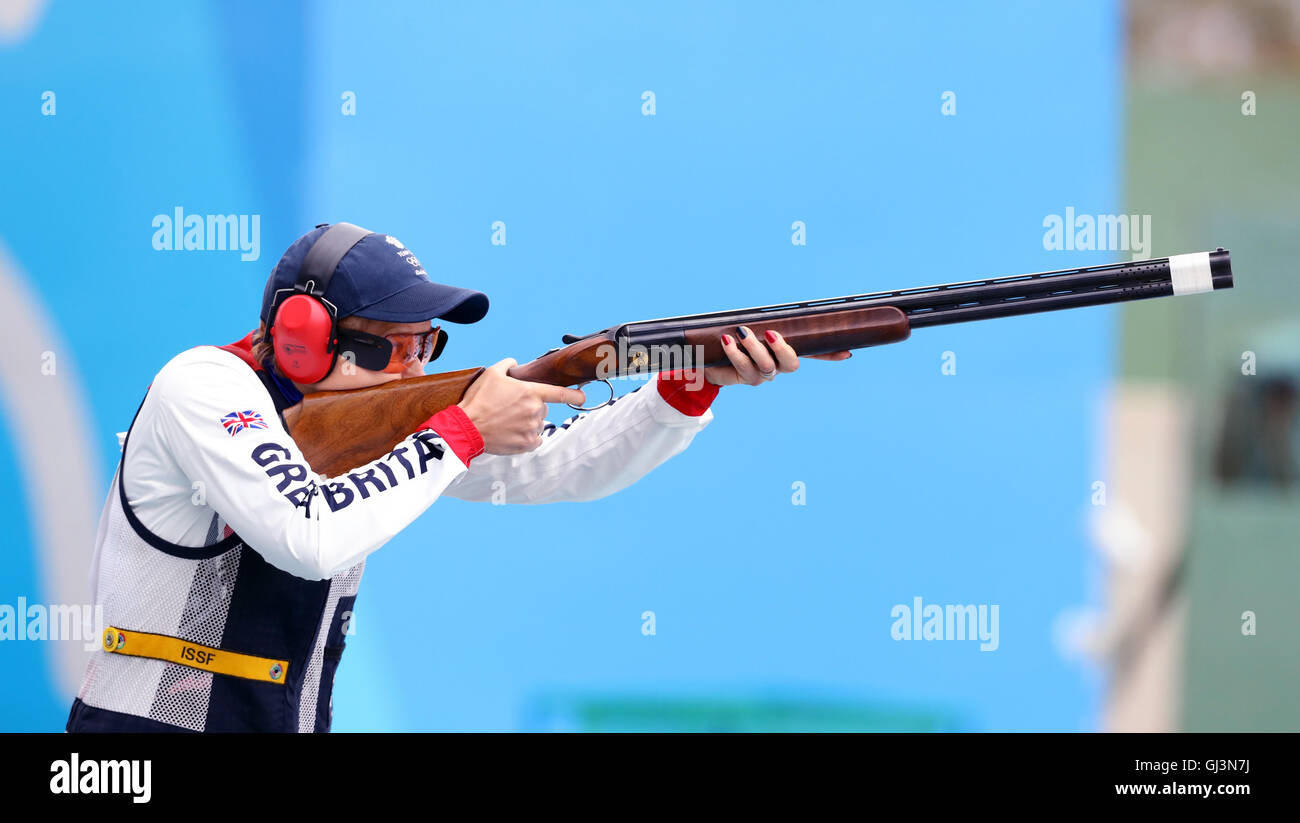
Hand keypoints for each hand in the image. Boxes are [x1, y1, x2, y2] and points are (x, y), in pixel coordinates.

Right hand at [457, 358, 586, 453]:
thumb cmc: (479, 400)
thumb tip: (515, 364)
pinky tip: (514, 433)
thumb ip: (508, 365)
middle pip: (543, 408)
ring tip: (508, 421)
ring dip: (528, 422)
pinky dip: (528, 437)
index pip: (560, 393)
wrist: (467, 426)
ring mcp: (532, 429)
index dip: (575, 395)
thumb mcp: (491, 373)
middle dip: (531, 407)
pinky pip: (535, 439)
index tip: (583, 396)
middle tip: (511, 408)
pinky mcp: (527, 444)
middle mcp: (536, 411)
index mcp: (531, 392)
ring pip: (538, 424)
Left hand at [703, 326, 851, 386]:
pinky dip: (736, 353)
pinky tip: (728, 340)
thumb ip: (760, 320)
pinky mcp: (746, 379)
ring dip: (754, 348)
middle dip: (782, 349)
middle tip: (770, 333)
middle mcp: (777, 365)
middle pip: (791, 363)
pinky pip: (745, 368)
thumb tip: (761, 307)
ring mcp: (763, 374)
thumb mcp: (748, 328)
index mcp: (783, 351)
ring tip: (741, 332)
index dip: (828, 354)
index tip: (846, 353)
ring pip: (767, 366)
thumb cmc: (733, 339)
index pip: (811, 353)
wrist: (709, 359)